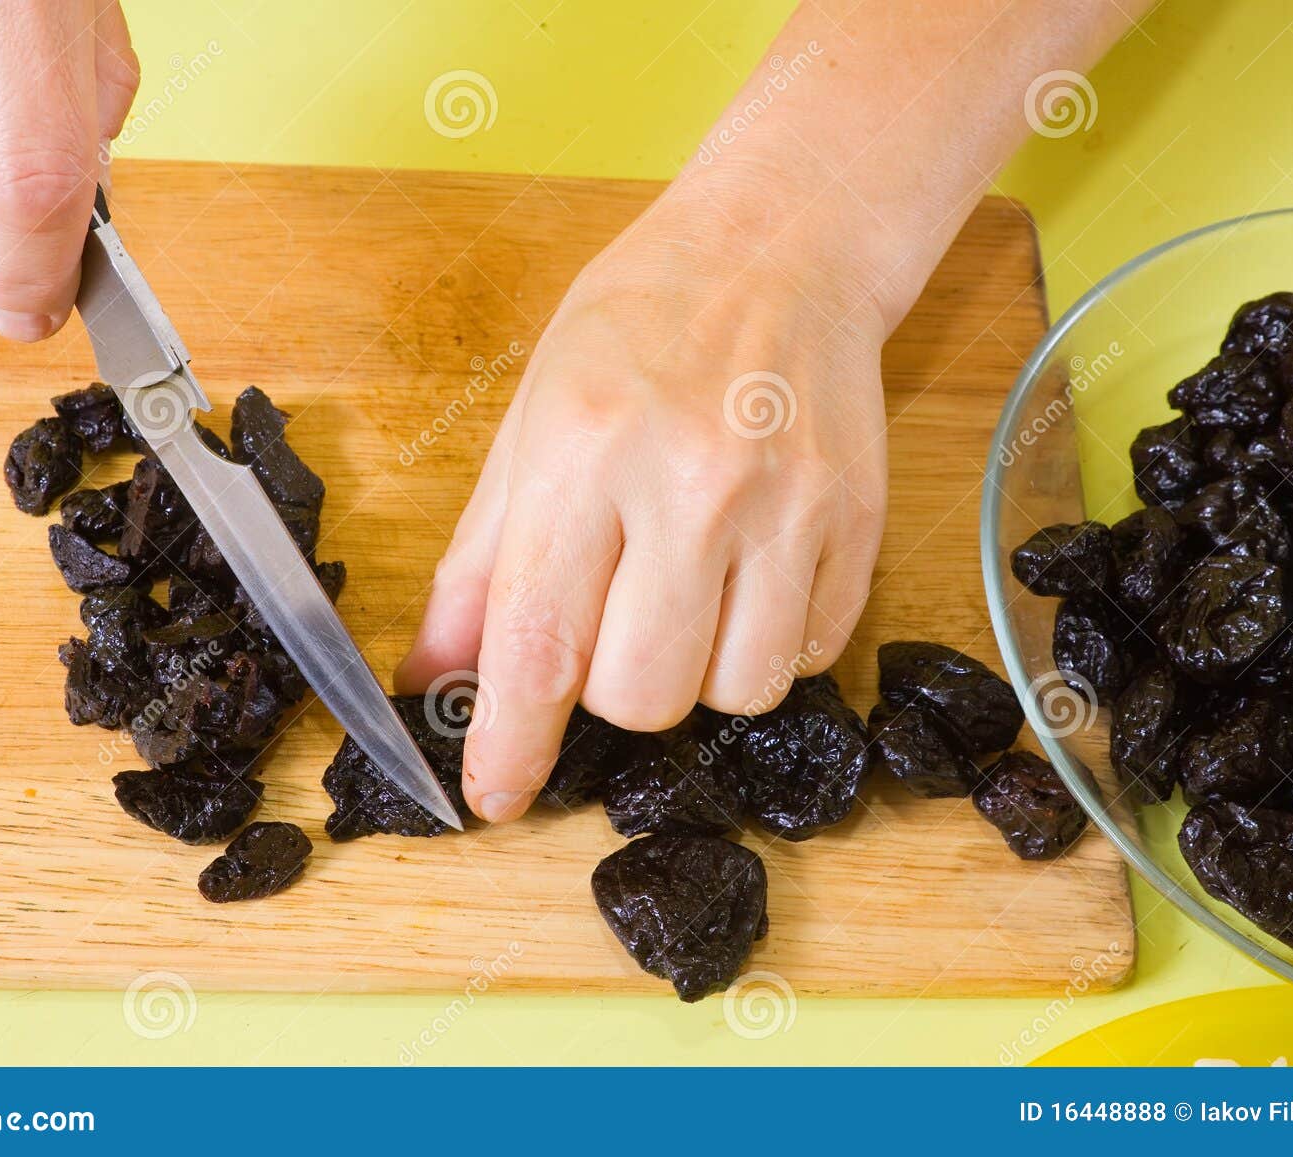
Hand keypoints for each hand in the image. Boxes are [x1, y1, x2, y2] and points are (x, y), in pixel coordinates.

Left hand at [396, 172, 893, 821]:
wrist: (781, 251)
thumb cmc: (637, 327)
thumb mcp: (529, 423)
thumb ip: (480, 562)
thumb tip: (434, 677)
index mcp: (584, 452)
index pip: (538, 643)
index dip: (511, 742)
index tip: (494, 796)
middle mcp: (692, 484)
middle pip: (641, 693)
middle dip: (611, 690)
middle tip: (614, 618)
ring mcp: (788, 506)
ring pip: (733, 693)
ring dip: (696, 673)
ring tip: (690, 592)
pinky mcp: (858, 523)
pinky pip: (806, 657)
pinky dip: (765, 644)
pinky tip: (750, 575)